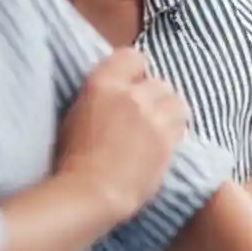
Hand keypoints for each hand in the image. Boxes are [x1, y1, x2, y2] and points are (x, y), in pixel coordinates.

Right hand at [55, 48, 189, 220]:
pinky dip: (174, 130)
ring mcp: (154, 119)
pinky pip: (181, 125)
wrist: (91, 193)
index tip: (128, 86)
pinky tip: (162, 143)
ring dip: (169, 111)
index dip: (133, 71)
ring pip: (176, 102)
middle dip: (152, 96)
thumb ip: (100, 97)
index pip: (132, 57)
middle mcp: (133, 96)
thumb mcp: (76, 115)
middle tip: (141, 115)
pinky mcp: (170, 142)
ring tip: (157, 127)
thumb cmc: (70, 159)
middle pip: (158, 82)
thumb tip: (114, 94)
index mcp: (103, 85)